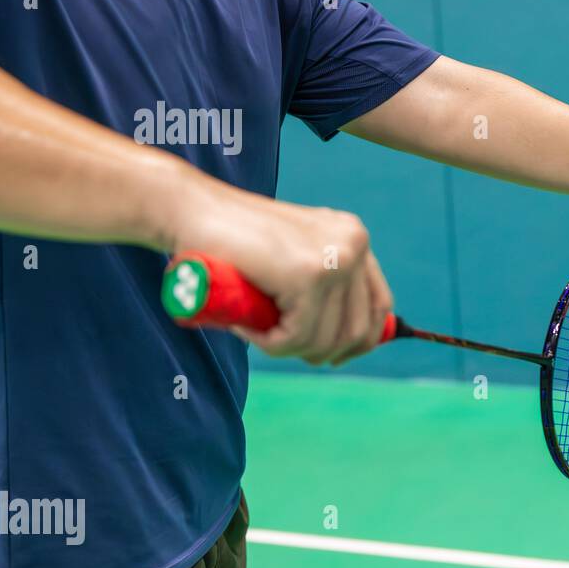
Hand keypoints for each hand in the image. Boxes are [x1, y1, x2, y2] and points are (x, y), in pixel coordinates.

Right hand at [166, 181, 392, 365]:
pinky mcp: (309, 276)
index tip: (331, 356)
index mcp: (354, 238)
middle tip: (280, 343)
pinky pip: (297, 337)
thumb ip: (323, 281)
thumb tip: (355, 341)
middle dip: (319, 349)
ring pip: (326, 339)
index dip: (359, 341)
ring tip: (255, 328)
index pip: (378, 305)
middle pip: (358, 329)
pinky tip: (247, 327)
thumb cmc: (233, 241)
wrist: (189, 211)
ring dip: (288, 348)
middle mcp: (354, 244)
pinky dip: (271, 344)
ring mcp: (336, 259)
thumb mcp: (291, 256)